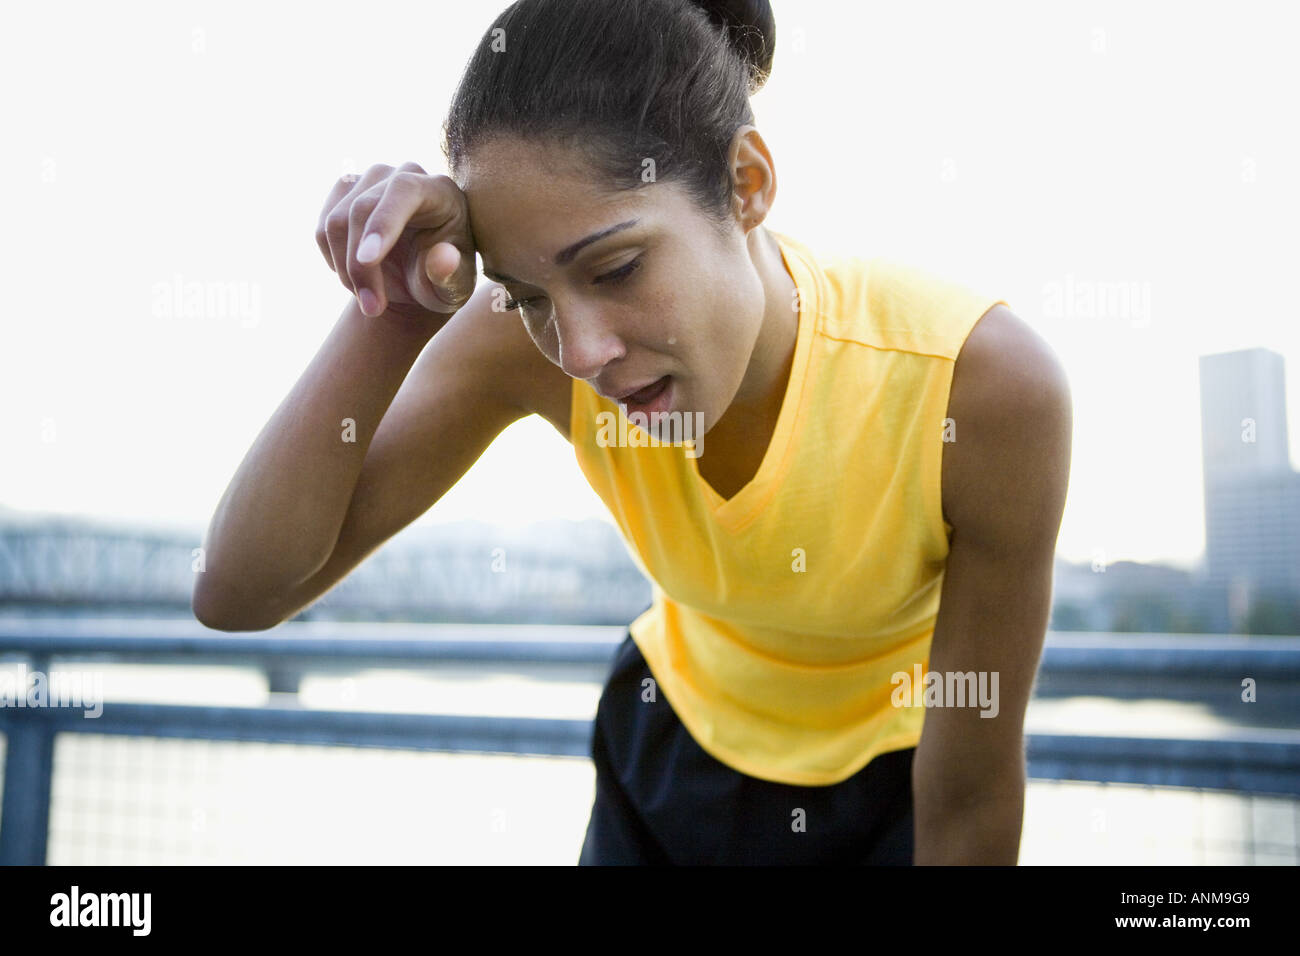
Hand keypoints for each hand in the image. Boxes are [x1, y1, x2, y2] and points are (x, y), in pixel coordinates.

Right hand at [315, 161, 476, 326]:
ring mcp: (371, 181)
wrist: (421, 278)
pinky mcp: (346, 194)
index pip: (403, 190)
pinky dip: (333, 261)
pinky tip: (356, 278)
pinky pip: (323, 228)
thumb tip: (443, 258)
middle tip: (372, 307)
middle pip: (362, 209)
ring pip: (336, 221)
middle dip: (361, 266)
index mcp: (440, 191)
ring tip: (369, 297)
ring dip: (345, 269)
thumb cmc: (443, 281)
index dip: (382, 222)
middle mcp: (404, 174)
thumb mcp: (454, 288)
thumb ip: (450, 275)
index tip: (367, 261)